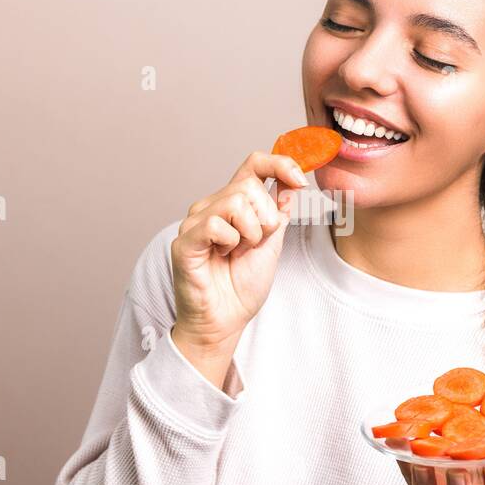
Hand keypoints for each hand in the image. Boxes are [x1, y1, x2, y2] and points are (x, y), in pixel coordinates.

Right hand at [170, 150, 308, 356]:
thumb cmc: (242, 286)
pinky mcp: (185, 240)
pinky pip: (217, 224)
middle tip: (254, 244)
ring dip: (249, 234)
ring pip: (235, 202)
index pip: (254, 164)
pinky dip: (230, 243)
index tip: (299, 180)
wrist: (226, 320)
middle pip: (249, 186)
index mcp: (233, 204)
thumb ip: (278, 213)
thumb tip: (290, 184)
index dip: (279, 164)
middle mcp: (211, 206)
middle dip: (265, 219)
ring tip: (237, 252)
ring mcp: (195, 221)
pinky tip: (221, 256)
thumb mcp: (272, 243)